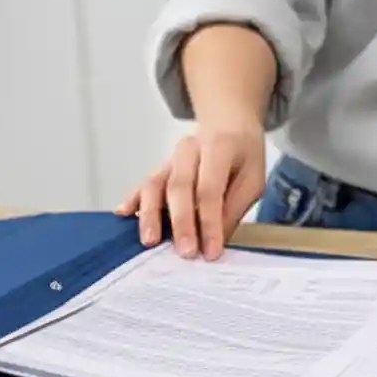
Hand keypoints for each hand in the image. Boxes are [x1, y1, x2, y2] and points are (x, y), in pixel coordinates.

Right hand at [117, 123, 265, 259]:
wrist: (227, 124)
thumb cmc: (243, 155)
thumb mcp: (253, 179)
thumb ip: (234, 207)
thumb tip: (214, 239)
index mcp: (219, 147)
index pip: (210, 189)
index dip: (209, 222)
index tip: (211, 252)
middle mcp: (189, 149)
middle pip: (179, 186)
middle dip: (181, 222)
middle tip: (185, 252)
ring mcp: (170, 158)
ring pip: (155, 184)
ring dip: (150, 214)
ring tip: (149, 241)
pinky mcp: (160, 169)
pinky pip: (143, 183)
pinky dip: (132, 199)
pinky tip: (123, 214)